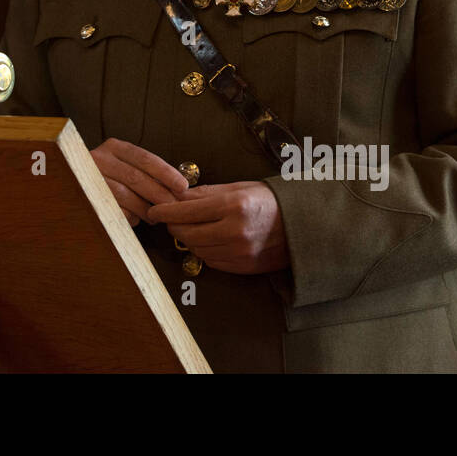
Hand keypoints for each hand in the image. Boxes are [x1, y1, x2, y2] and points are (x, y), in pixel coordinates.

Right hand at [89, 138, 188, 226]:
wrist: (74, 187)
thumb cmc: (109, 177)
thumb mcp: (126, 167)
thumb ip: (148, 173)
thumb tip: (179, 188)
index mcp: (114, 147)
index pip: (145, 158)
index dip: (166, 173)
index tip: (182, 186)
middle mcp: (99, 158)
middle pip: (136, 177)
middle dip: (159, 194)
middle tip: (173, 207)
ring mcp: (89, 178)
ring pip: (124, 195)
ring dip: (145, 209)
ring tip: (156, 216)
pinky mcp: (85, 197)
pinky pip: (113, 209)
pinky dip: (129, 216)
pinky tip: (136, 218)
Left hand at [146, 181, 287, 273]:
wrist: (303, 224)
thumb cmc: (269, 200)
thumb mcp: (238, 188)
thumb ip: (206, 193)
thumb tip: (178, 196)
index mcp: (233, 206)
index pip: (187, 211)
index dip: (165, 212)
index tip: (153, 211)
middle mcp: (235, 231)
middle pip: (188, 234)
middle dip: (174, 227)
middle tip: (169, 220)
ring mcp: (240, 252)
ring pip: (198, 249)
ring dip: (189, 240)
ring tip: (190, 228)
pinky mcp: (244, 267)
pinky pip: (212, 262)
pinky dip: (205, 251)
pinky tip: (208, 240)